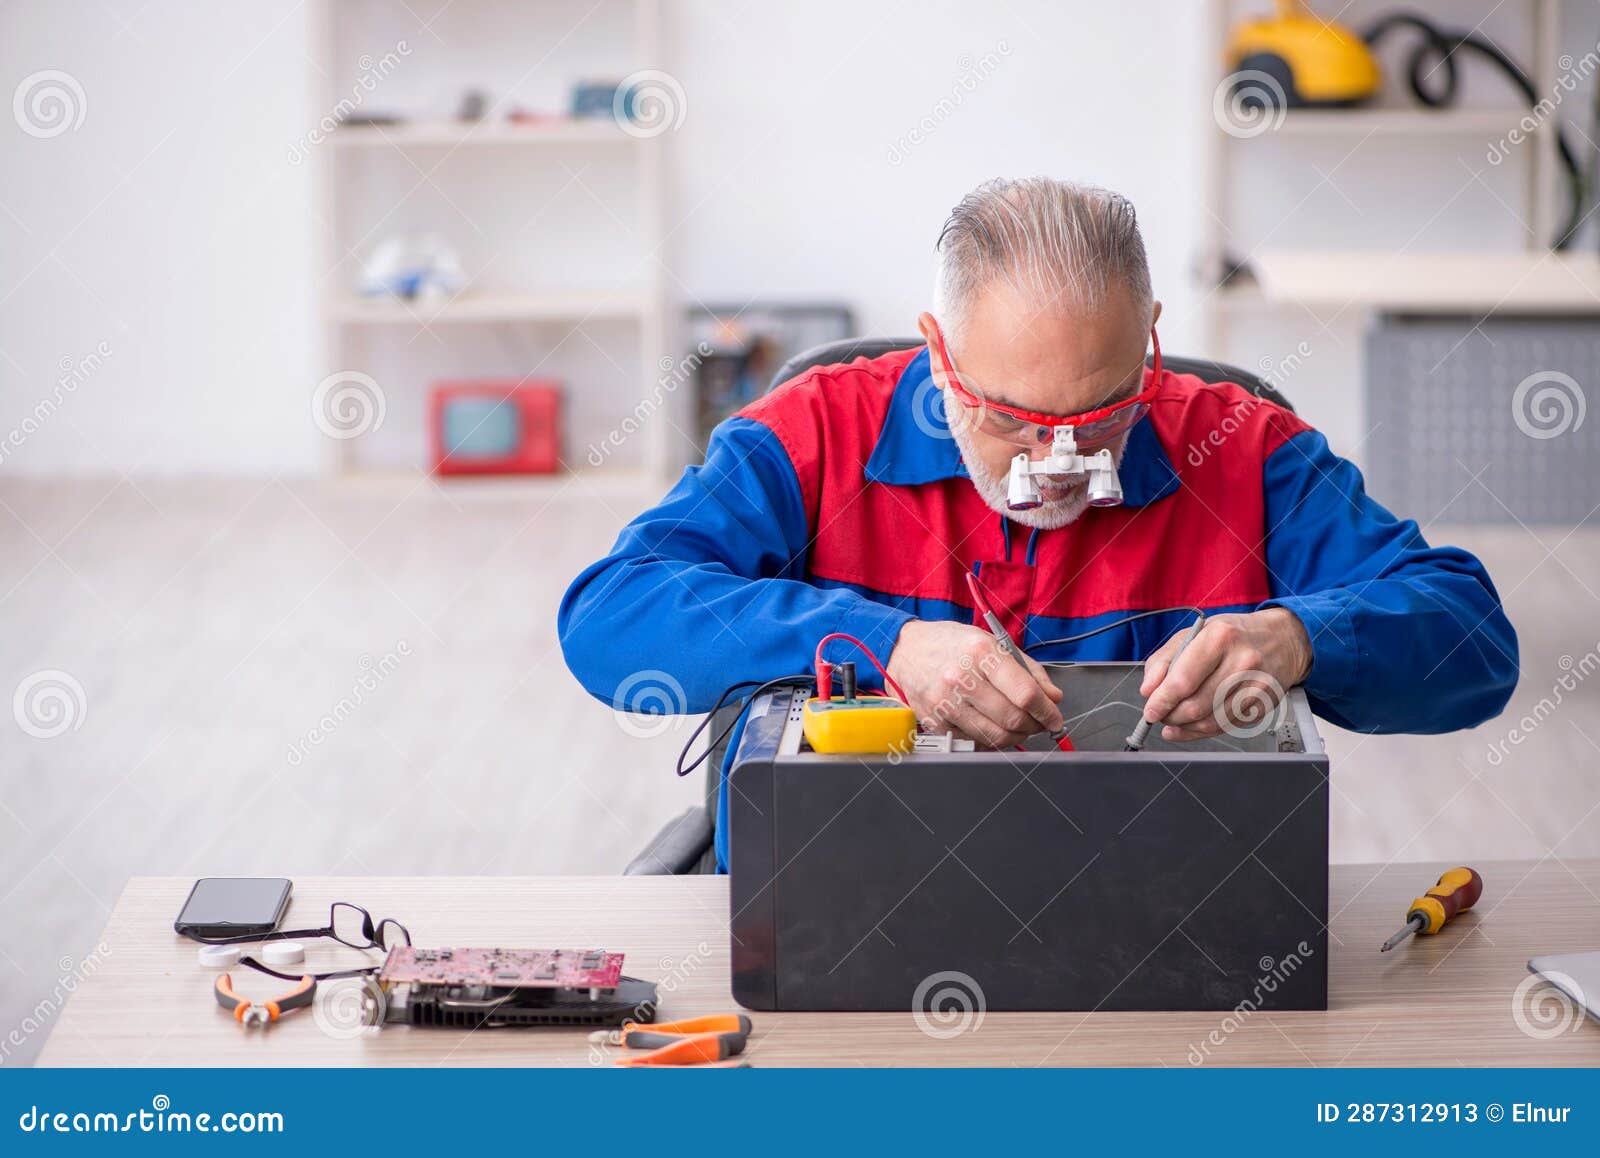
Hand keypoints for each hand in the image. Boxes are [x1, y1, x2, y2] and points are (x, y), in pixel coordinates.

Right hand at [887, 619, 1063, 747]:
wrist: (905, 651)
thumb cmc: (950, 644)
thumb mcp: (992, 642)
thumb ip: (1027, 670)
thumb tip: (1052, 697)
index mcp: (980, 653)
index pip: (1025, 693)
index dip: (1048, 711)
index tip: (1055, 717)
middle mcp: (961, 678)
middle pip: (1013, 718)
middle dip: (1035, 725)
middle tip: (1040, 723)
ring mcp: (945, 702)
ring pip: (995, 736)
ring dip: (1016, 736)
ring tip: (1020, 726)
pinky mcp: (935, 721)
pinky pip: (974, 741)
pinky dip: (991, 739)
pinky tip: (993, 726)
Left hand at [1138, 608, 1311, 741]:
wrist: (1282, 639)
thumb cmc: (1233, 636)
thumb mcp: (1194, 634)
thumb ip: (1163, 660)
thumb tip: (1148, 690)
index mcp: (1220, 637)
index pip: (1183, 680)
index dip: (1162, 701)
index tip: (1150, 711)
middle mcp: (1242, 661)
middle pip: (1195, 705)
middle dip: (1170, 716)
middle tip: (1160, 715)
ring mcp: (1256, 685)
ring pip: (1210, 721)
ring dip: (1185, 726)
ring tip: (1174, 719)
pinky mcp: (1264, 703)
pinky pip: (1226, 726)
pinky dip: (1202, 730)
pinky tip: (1191, 725)